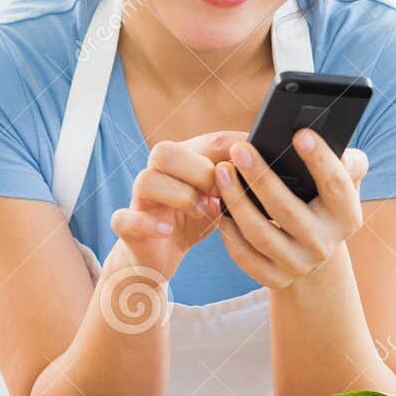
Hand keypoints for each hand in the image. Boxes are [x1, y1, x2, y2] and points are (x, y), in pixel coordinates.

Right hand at [109, 130, 243, 279]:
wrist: (156, 255)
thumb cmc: (192, 220)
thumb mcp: (219, 199)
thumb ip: (237, 180)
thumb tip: (272, 166)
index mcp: (183, 162)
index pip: (208, 140)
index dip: (234, 147)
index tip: (256, 159)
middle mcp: (157, 173)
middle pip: (165, 150)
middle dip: (199, 170)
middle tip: (220, 192)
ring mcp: (140, 199)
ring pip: (146, 179)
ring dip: (180, 195)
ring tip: (203, 212)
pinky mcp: (128, 226)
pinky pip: (124, 218)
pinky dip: (147, 223)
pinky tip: (168, 230)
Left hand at [211, 130, 369, 289]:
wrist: (312, 250)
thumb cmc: (322, 200)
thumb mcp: (341, 183)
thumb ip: (344, 160)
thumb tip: (325, 136)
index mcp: (347, 215)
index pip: (336, 185)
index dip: (320, 160)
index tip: (299, 134)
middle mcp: (325, 244)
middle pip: (287, 210)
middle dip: (260, 177)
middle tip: (239, 149)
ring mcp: (300, 265)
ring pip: (260, 234)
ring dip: (237, 201)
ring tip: (222, 171)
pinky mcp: (276, 278)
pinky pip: (246, 256)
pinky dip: (230, 231)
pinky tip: (218, 206)